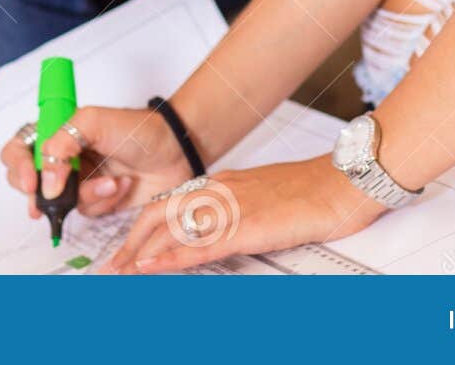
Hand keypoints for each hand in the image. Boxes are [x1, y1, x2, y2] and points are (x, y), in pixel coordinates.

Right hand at [0, 106, 192, 221]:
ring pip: (60, 202)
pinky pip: (86, 211)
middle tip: (61, 193)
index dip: (19, 167)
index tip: (33, 182)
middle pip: (29, 182)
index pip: (19, 149)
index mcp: (57, 133)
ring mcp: (78, 181)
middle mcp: (63, 158)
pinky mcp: (97, 201)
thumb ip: (60, 145)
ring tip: (111, 181)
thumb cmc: (137, 128)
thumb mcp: (93, 121)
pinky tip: (121, 187)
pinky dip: (103, 201)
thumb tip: (47, 183)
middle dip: (44, 192)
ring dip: (87, 193)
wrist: (174, 151)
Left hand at [104, 158, 386, 273]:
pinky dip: (170, 258)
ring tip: (120, 271)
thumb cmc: (312, 192)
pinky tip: (152, 266)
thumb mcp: (264, 198)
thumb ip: (238, 210)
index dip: (143, 226)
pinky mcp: (245, 227)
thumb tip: (220, 231)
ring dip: (141, 252)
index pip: (169, 203)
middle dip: (131, 241)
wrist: (341, 183)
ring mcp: (229, 208)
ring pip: (171, 229)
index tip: (128, 246)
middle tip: (113, 265)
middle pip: (158, 214)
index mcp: (222, 183)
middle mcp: (218, 191)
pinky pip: (198, 245)